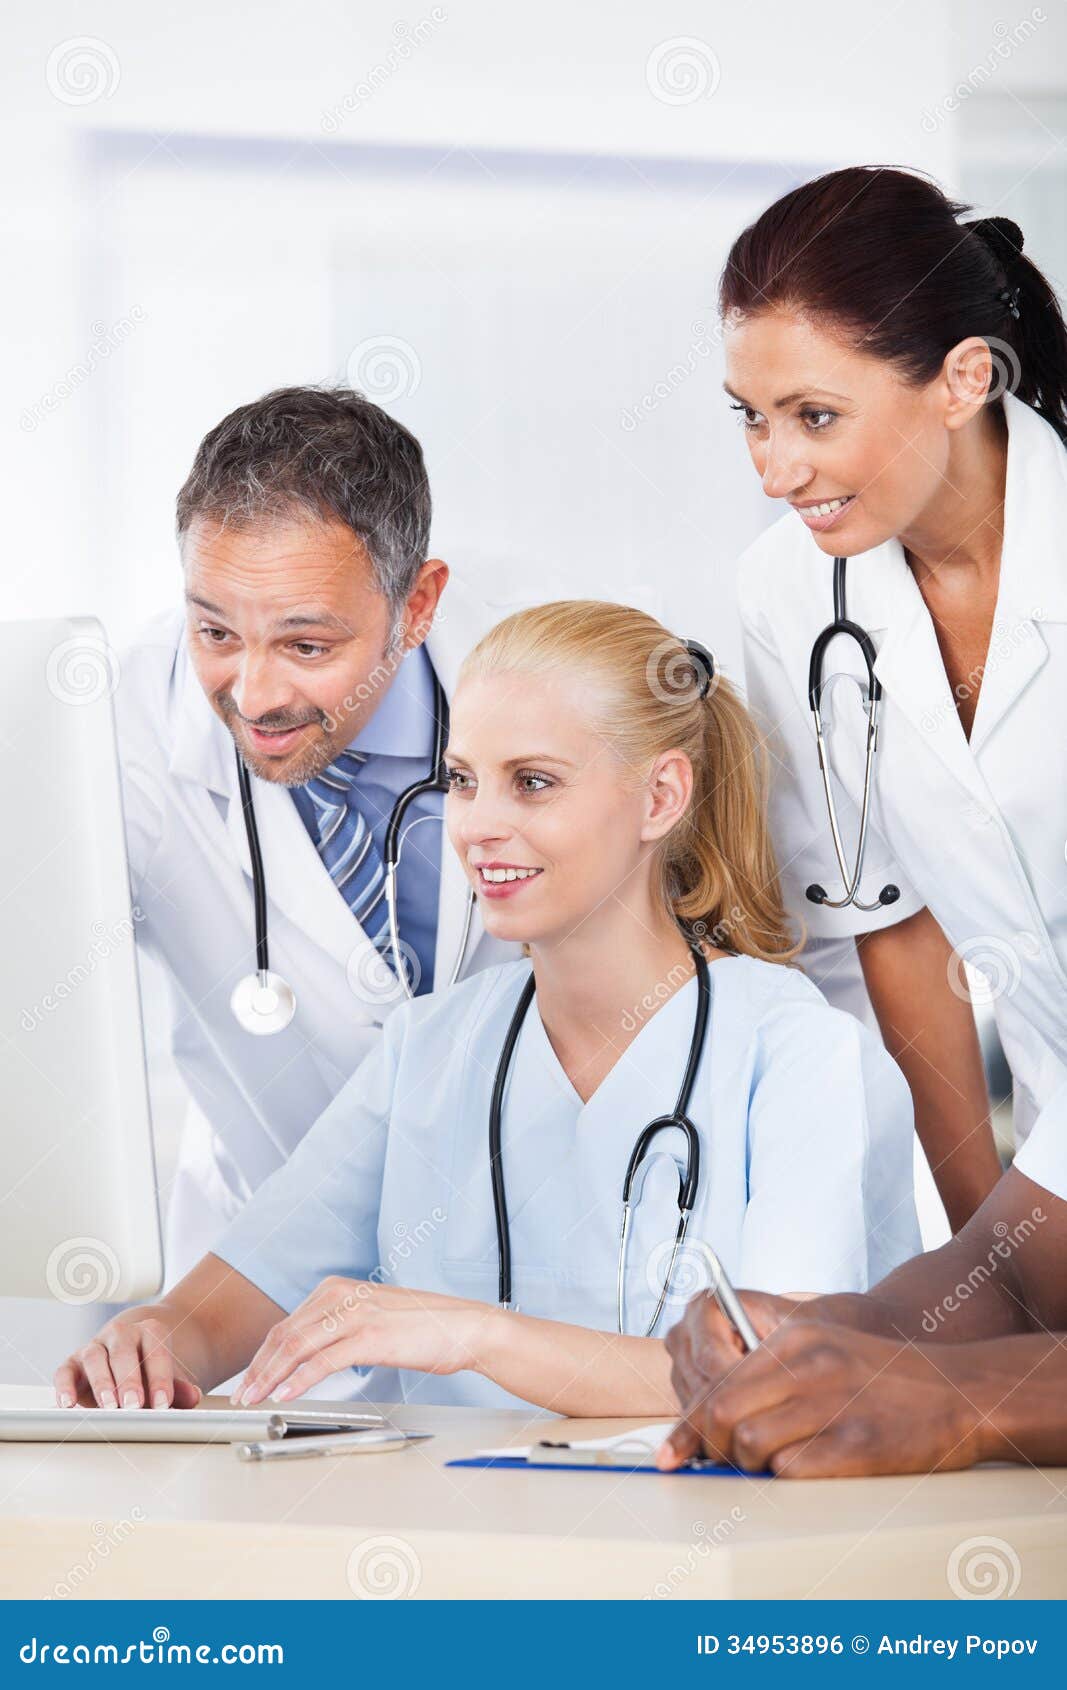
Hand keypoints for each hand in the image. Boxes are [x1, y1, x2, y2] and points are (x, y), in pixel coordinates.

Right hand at [53, 1310, 202, 1409]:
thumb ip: (179, 1388)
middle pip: (123, 1352)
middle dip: (129, 1380)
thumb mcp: (168, 1379)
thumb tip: (193, 1396)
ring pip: (95, 1357)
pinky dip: (64, 1386)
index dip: (160, 1378)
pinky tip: (68, 1404)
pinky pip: (65, 1371)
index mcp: (149, 1332)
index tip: (163, 1403)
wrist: (131, 1358)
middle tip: (134, 1405)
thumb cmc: (151, 1372)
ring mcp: (95, 1346)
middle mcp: (120, 1334)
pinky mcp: (73, 1363)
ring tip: (109, 1407)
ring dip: (101, 1383)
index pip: (156, 1351)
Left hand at [231, 1278, 497, 1405]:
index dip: (263, 1355)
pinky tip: (285, 1394)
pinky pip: (323, 1360)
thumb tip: (312, 1357)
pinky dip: (299, 1379)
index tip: (251, 1379)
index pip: (287, 1324)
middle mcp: (344, 1294)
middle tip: (242, 1394)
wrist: (467, 1327)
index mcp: (339, 1288)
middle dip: (258, 1367)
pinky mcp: (371, 1336)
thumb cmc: (426, 1327)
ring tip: (255, 1398)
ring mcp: (357, 1313)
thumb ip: (341, 1328)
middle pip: (285, 1334)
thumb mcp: (373, 1319)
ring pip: (297, 1346)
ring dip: (270, 1375)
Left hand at [657, 1321, 990, 1476]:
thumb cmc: (883, 1377)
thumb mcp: (821, 1349)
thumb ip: (767, 1373)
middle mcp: (809, 1366)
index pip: (716, 1383)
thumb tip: (710, 1418)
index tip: (671, 1456)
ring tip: (777, 1462)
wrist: (958, 1391)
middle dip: (713, 1449)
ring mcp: (834, 1404)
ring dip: (752, 1466)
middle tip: (725, 1464)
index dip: (688, 1427)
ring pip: (750, 1444)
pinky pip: (793, 1471)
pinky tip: (810, 1468)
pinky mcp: (858, 1443)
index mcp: (793, 1339)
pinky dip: (789, 1478)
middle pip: (723, 1414)